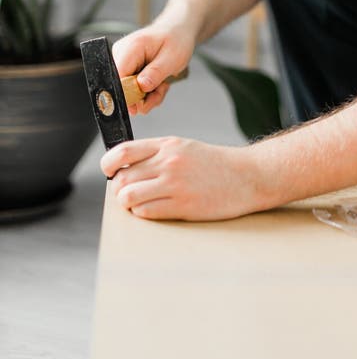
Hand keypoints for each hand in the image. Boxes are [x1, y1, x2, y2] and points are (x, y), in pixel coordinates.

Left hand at [100, 136, 260, 220]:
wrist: (247, 176)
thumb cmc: (215, 164)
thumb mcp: (185, 147)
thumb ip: (156, 153)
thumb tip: (124, 167)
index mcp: (168, 145)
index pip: (123, 152)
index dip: (108, 164)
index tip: (109, 172)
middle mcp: (169, 162)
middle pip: (122, 178)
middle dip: (119, 189)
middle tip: (128, 192)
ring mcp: (175, 184)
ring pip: (129, 197)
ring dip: (129, 204)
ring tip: (139, 203)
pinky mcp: (183, 205)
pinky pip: (146, 212)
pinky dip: (143, 213)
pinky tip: (154, 209)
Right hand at [112, 20, 195, 116]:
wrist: (177, 33)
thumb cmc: (176, 40)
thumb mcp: (172, 58)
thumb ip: (155, 73)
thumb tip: (140, 87)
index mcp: (131, 47)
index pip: (118, 78)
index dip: (130, 94)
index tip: (146, 98)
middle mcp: (121, 53)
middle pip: (122, 88)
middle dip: (143, 96)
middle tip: (160, 89)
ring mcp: (122, 61)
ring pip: (128, 92)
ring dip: (148, 95)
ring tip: (161, 85)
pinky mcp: (125, 69)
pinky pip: (132, 90)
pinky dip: (147, 92)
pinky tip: (157, 83)